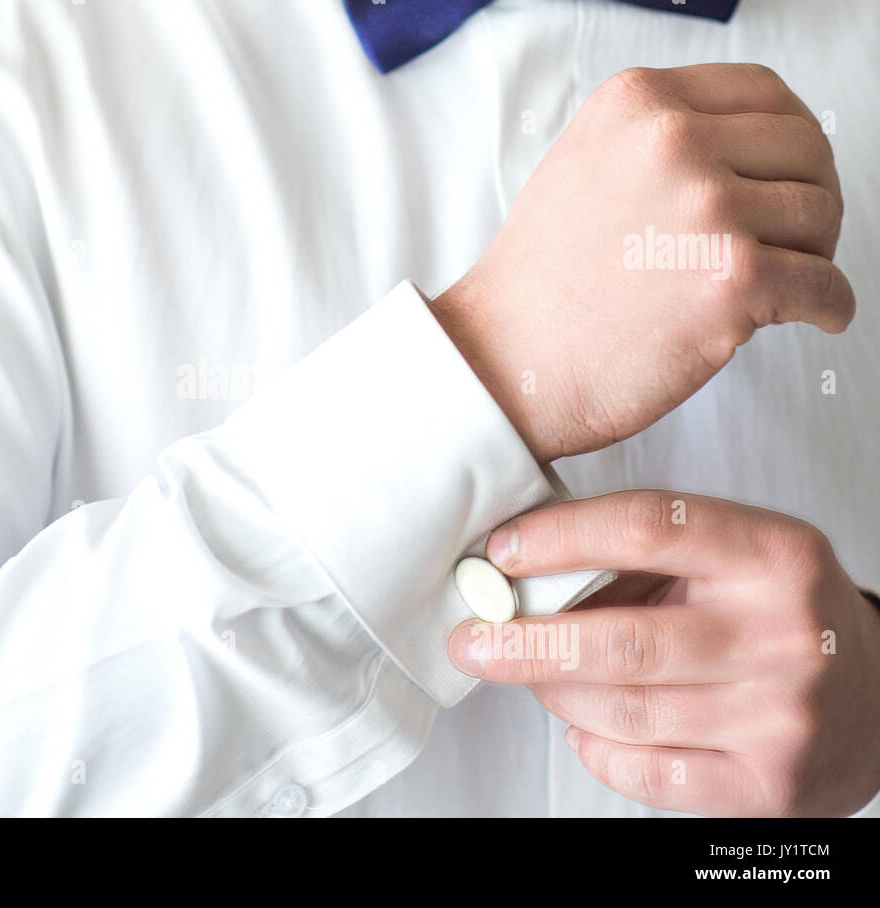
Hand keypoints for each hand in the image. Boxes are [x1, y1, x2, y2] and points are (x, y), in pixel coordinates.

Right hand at [430, 63, 851, 462]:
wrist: (503, 359)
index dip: (790, 137)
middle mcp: (673, 142)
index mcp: (637, 103)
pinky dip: (828, 309)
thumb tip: (757, 150)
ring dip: (814, 255)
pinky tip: (807, 318)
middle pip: (806, 150)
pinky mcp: (733, 281)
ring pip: (821, 217)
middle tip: (792, 240)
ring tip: (782, 284)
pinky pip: (827, 287)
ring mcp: (706, 210)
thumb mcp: (585, 164)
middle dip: (808, 198)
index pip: (764, 92)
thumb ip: (659, 137)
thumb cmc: (542, 281)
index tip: (789, 174)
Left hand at [446, 490, 879, 815]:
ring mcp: (779, 715)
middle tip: (473, 639)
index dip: (559, 538)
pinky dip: (594, 745)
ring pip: (622, 709)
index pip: (647, 528)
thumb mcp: (730, 558)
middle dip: (527, 641)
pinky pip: (644, 770)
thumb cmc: (776, 616)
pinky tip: (587, 723)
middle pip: (623, 640)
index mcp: (772, 554)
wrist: (874, 701)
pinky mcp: (764, 784)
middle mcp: (783, 634)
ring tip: (536, 674)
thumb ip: (639, 555)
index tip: (501, 552)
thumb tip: (518, 572)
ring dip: (556, 691)